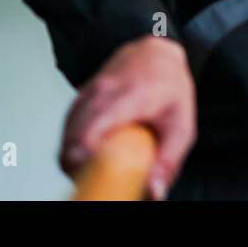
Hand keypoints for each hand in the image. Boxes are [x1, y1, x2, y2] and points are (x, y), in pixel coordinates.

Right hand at [59, 35, 196, 199]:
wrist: (155, 53)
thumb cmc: (169, 87)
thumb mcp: (182, 125)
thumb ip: (169, 161)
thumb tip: (154, 193)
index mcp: (129, 96)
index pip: (94, 127)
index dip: (84, 156)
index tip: (90, 176)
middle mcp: (102, 91)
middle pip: (72, 137)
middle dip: (78, 166)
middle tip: (95, 180)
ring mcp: (87, 93)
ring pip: (65, 134)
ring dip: (74, 158)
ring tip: (94, 170)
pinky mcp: (78, 99)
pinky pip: (67, 128)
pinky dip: (73, 145)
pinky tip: (90, 155)